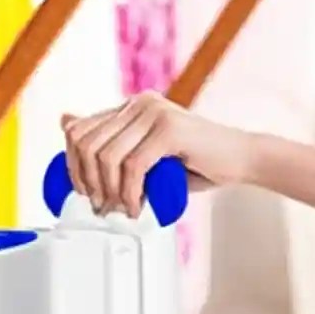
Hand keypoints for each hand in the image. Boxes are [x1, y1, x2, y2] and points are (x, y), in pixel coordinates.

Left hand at [61, 92, 253, 215]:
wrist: (242, 159)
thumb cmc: (199, 162)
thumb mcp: (150, 158)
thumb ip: (120, 152)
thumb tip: (73, 137)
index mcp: (131, 106)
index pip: (79, 129)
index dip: (72, 164)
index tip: (83, 192)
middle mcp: (139, 103)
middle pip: (87, 143)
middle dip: (87, 182)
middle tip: (101, 207)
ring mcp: (154, 113)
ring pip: (107, 156)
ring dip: (109, 192)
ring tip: (120, 210)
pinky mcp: (169, 130)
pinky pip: (134, 166)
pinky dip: (130, 193)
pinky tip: (137, 206)